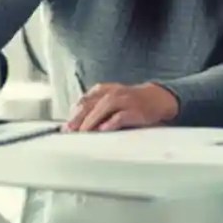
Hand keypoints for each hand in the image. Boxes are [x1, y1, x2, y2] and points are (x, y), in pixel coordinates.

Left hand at [64, 82, 179, 131]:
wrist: (157, 98)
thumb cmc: (130, 101)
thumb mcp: (111, 99)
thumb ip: (95, 108)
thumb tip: (76, 123)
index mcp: (104, 90)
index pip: (84, 100)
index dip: (73, 113)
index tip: (65, 126)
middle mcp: (113, 93)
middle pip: (91, 104)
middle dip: (78, 118)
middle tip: (69, 131)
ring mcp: (124, 100)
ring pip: (103, 108)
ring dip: (91, 121)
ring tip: (82, 132)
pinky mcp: (135, 110)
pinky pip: (121, 116)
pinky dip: (111, 122)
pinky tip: (103, 130)